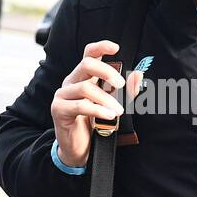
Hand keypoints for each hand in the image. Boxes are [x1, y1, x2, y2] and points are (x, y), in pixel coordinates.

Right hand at [50, 40, 143, 167]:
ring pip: (85, 87)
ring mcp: (62, 95)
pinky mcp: (58, 110)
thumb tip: (138, 74)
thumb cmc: (95, 125)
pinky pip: (79, 105)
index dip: (101, 47)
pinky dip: (97, 110)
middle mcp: (71, 82)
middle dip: (107, 72)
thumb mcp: (114, 106)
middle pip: (86, 64)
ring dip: (106, 98)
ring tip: (118, 110)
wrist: (80, 149)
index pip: (89, 54)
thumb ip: (126, 92)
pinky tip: (109, 116)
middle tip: (121, 85)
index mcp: (83, 77)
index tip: (116, 48)